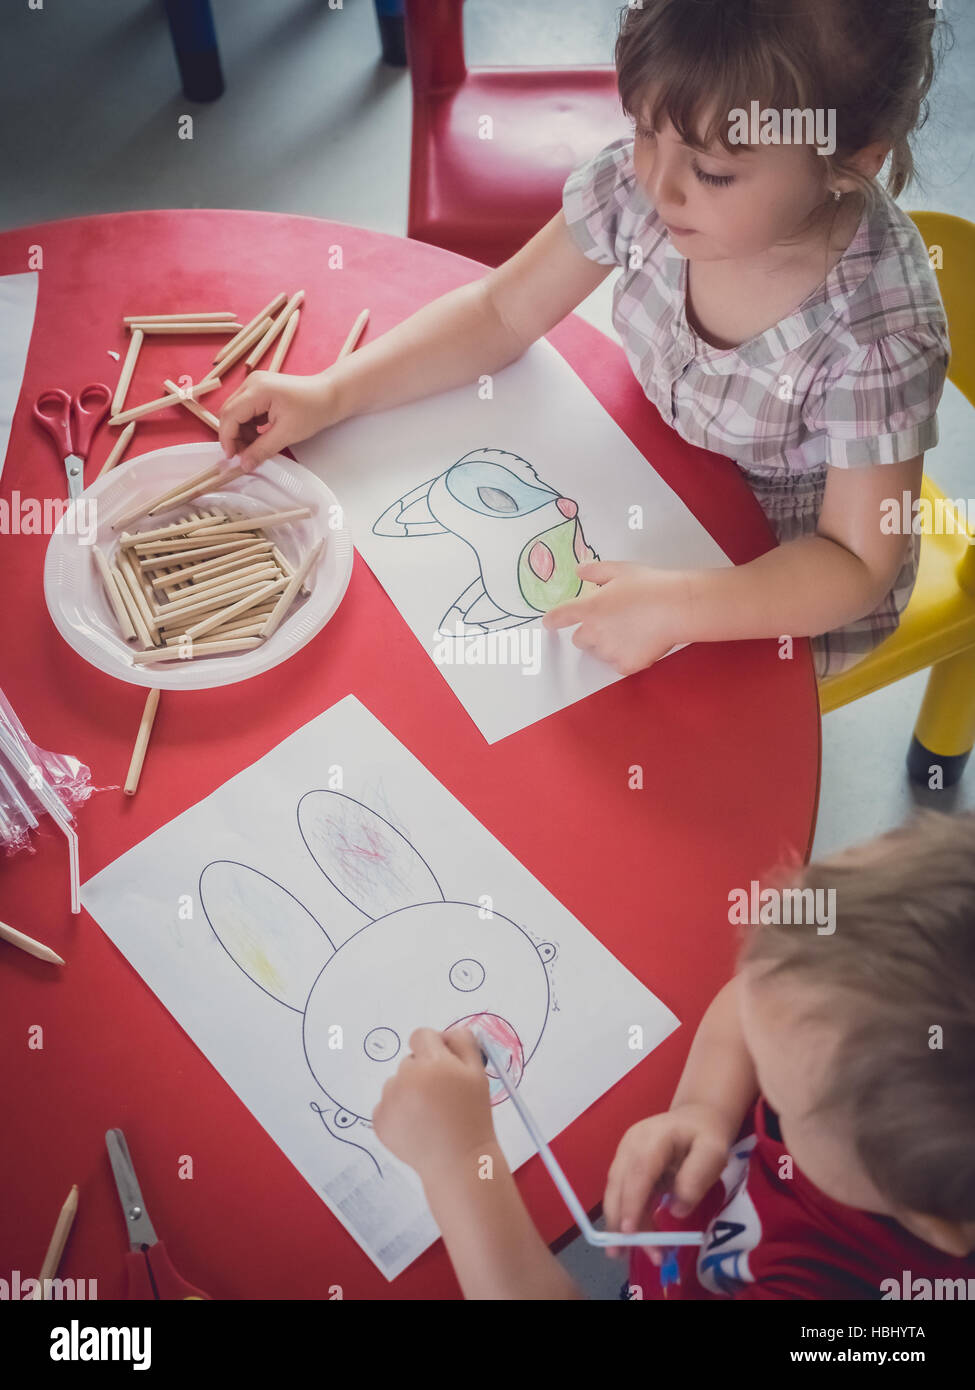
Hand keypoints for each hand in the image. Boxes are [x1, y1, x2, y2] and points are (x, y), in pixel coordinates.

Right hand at [217, 370, 338, 471]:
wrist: (330, 395)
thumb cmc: (313, 410)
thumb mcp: (286, 434)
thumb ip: (261, 449)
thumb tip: (244, 464)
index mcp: (257, 390)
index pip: (230, 415)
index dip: (228, 438)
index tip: (232, 458)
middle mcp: (252, 383)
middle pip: (229, 412)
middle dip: (233, 436)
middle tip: (243, 456)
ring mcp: (255, 385)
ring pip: (236, 412)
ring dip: (241, 432)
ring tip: (254, 448)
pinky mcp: (260, 390)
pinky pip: (246, 410)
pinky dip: (248, 426)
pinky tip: (259, 437)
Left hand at [372, 1026, 495, 1182]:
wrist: (457, 1162)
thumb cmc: (472, 1118)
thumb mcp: (478, 1074)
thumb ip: (464, 1043)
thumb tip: (447, 1033)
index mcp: (432, 1063)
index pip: (421, 1036)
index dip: (434, 1047)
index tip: (443, 1063)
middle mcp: (406, 1077)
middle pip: (410, 1061)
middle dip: (424, 1072)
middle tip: (442, 1097)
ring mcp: (389, 1099)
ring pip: (397, 1083)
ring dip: (410, 1093)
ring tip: (430, 1115)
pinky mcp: (379, 1119)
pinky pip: (386, 1104)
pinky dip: (398, 1112)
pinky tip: (418, 1126)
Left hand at [542, 561, 688, 674]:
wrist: (677, 607)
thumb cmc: (650, 585)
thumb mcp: (620, 570)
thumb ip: (595, 571)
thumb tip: (579, 571)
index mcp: (589, 608)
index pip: (560, 616)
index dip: (553, 620)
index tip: (550, 623)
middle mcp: (594, 632)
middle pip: (579, 640)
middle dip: (590, 632)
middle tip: (612, 622)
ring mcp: (609, 651)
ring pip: (599, 653)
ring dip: (607, 645)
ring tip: (631, 631)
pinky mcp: (626, 665)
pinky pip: (617, 664)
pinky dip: (624, 657)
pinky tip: (639, 644)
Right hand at [602, 1104, 730, 1261]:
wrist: (697, 1118)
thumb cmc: (706, 1136)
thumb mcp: (713, 1153)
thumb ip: (695, 1178)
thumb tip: (676, 1210)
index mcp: (653, 1137)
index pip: (638, 1173)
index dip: (631, 1203)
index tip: (628, 1234)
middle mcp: (631, 1145)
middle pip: (618, 1185)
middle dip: (620, 1221)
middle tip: (623, 1255)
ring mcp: (625, 1154)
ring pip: (616, 1192)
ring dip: (621, 1224)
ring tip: (627, 1254)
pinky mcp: (626, 1166)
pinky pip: (623, 1194)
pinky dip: (628, 1217)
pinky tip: (636, 1236)